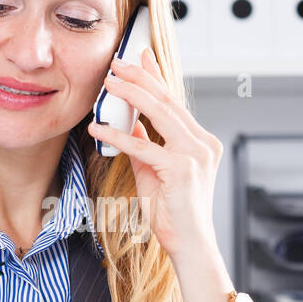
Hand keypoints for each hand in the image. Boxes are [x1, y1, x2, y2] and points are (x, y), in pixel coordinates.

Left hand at [86, 47, 224, 261]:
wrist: (190, 245)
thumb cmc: (173, 214)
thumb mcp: (154, 173)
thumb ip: (146, 146)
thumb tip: (132, 123)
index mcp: (200, 142)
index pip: (175, 101)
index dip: (156, 76)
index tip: (140, 56)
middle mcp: (202, 144)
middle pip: (168, 101)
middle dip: (140, 77)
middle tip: (117, 63)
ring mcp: (195, 155)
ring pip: (160, 114)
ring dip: (131, 95)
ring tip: (109, 82)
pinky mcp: (181, 170)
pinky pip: (144, 146)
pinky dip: (119, 136)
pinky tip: (100, 128)